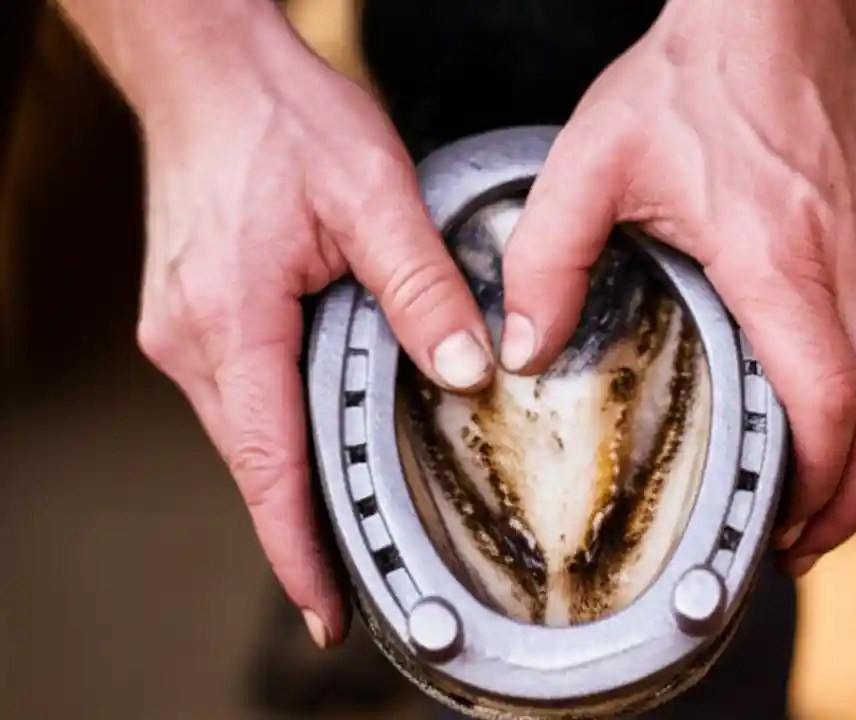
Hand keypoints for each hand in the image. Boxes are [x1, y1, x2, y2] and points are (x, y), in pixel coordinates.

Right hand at [131, 6, 491, 644]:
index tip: (325, 610)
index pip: (267, 462)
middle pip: (252, 459)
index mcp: (234, 320)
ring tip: (344, 522)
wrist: (207, 67)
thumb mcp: (372, 192)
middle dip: (300, 525)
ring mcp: (182, 327)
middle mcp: (193, 337)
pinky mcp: (191, 312)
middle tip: (354, 585)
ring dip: (288, 476)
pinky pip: (237, 395)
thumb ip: (422, 286)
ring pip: (243, 430)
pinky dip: (276, 426)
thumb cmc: (279, 115)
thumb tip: (466, 369)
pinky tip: (316, 432)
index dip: (298, 546)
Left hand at [499, 0, 855, 576]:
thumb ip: (548, 256)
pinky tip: (814, 408)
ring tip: (805, 494)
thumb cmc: (700, 73)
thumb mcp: (595, 159)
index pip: (829, 406)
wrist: (785, 7)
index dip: (812, 487)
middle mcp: (848, 269)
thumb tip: (523, 346)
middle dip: (851, 500)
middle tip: (796, 541)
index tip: (772, 528)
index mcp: (778, 262)